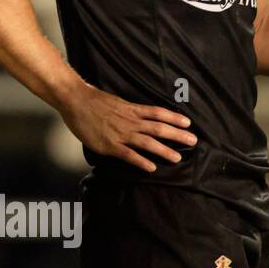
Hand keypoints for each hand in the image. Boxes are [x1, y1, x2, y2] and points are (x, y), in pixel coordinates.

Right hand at [56, 83, 195, 172]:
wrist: (75, 100)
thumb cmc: (92, 100)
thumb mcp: (115, 101)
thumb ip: (128, 110)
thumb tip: (138, 114)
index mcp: (131, 109)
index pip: (158, 113)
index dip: (174, 118)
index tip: (188, 123)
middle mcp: (130, 121)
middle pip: (159, 128)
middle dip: (177, 135)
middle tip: (192, 141)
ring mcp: (120, 133)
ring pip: (147, 142)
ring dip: (164, 150)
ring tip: (177, 158)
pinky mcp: (109, 145)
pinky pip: (129, 154)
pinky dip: (141, 161)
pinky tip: (151, 167)